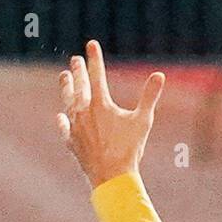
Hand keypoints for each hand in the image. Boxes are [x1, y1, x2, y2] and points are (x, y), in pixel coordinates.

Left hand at [57, 40, 164, 187]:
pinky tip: (61, 116)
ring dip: (66, 88)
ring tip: (64, 77)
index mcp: (100, 103)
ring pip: (68, 101)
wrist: (111, 176)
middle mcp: (83, 111)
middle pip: (79, 85)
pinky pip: (65, 127)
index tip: (91, 44)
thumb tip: (160, 75)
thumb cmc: (129, 149)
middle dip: (78, 70)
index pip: (96, 74)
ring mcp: (75, 126)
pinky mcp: (72, 141)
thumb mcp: (143, 121)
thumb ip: (149, 96)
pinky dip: (63, 120)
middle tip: (76, 59)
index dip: (95, 58)